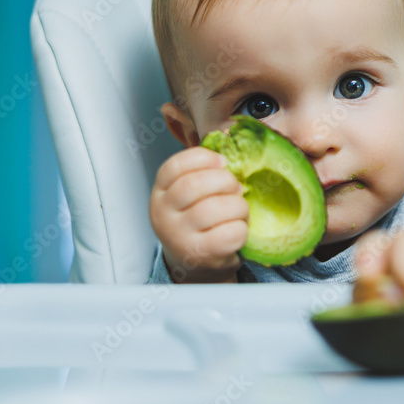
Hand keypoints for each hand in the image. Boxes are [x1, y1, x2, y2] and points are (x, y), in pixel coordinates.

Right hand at [149, 147, 247, 282]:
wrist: (195, 261)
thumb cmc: (198, 219)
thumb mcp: (191, 195)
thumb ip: (203, 172)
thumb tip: (232, 142)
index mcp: (161, 192)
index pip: (174, 167)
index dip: (202, 158)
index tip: (222, 162)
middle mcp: (163, 214)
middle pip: (195, 185)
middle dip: (225, 181)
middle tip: (236, 187)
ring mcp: (179, 236)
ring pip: (214, 209)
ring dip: (238, 205)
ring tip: (240, 209)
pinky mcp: (200, 255)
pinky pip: (229, 234)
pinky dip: (242, 227)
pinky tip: (238, 227)